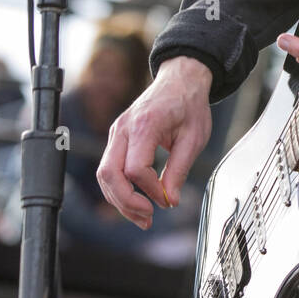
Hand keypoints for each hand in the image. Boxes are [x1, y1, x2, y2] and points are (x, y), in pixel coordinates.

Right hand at [96, 56, 212, 227]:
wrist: (181, 79)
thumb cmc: (189, 104)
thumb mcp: (194, 138)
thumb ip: (179, 170)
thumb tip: (171, 200)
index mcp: (144, 124)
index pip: (135, 168)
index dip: (150, 190)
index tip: (168, 200)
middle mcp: (123, 128)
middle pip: (108, 174)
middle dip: (126, 202)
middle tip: (148, 218)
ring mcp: (116, 132)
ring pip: (104, 174)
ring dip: (120, 200)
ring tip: (143, 217)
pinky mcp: (117, 137)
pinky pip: (109, 168)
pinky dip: (119, 188)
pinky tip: (136, 202)